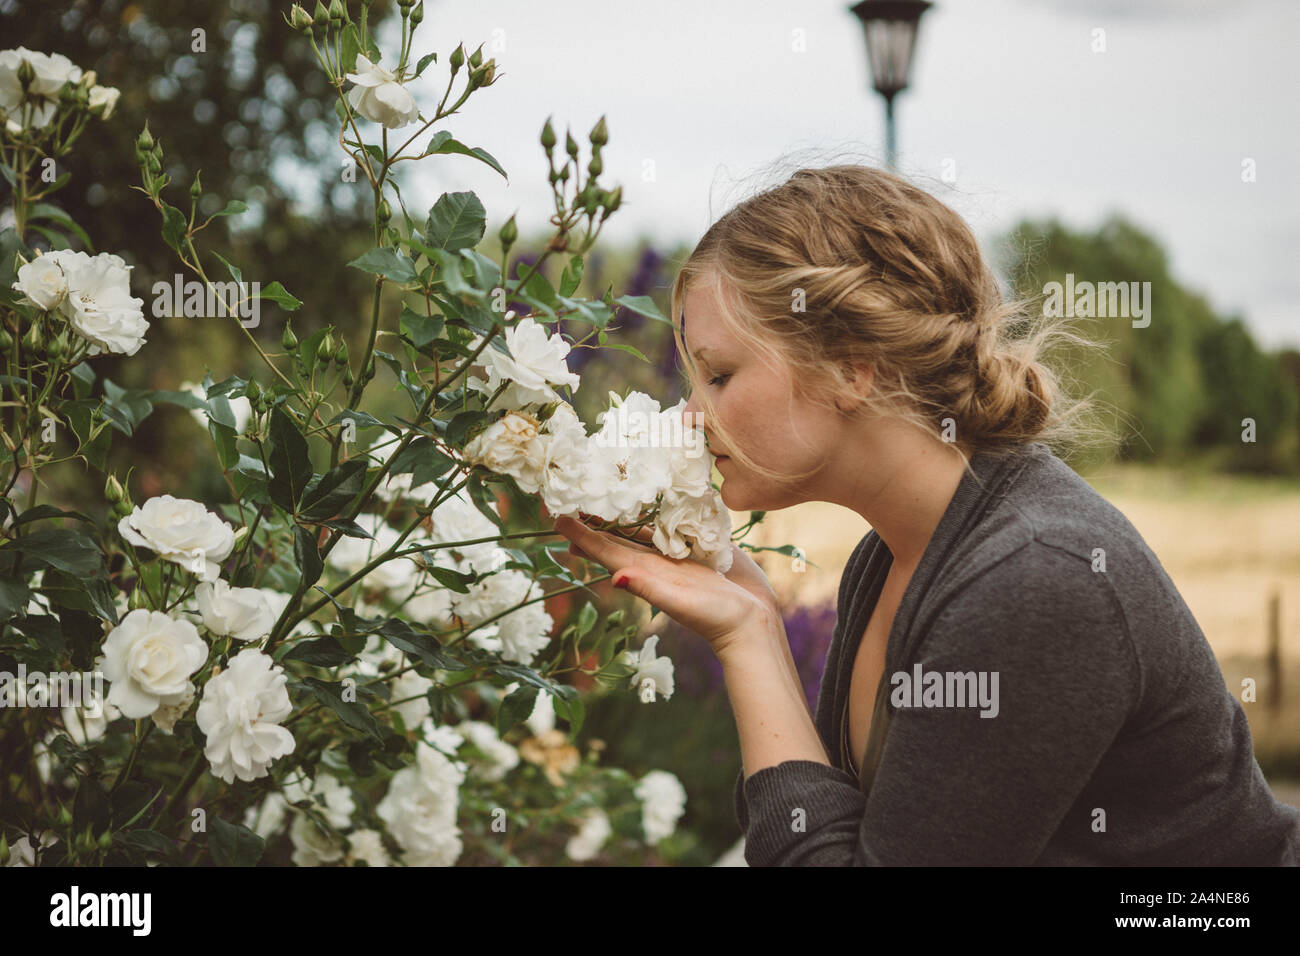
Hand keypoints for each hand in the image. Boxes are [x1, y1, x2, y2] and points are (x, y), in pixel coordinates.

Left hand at [553, 513, 781, 659]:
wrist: (753, 624)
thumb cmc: (715, 617)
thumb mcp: (679, 602)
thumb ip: (648, 589)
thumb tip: (615, 578)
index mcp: (644, 571)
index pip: (603, 548)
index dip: (579, 532)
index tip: (555, 513)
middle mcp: (655, 562)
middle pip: (615, 536)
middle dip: (592, 519)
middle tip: (570, 496)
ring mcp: (676, 555)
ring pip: (642, 529)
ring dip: (621, 514)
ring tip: (602, 495)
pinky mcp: (698, 547)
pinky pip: (673, 524)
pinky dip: (660, 512)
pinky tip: (655, 500)